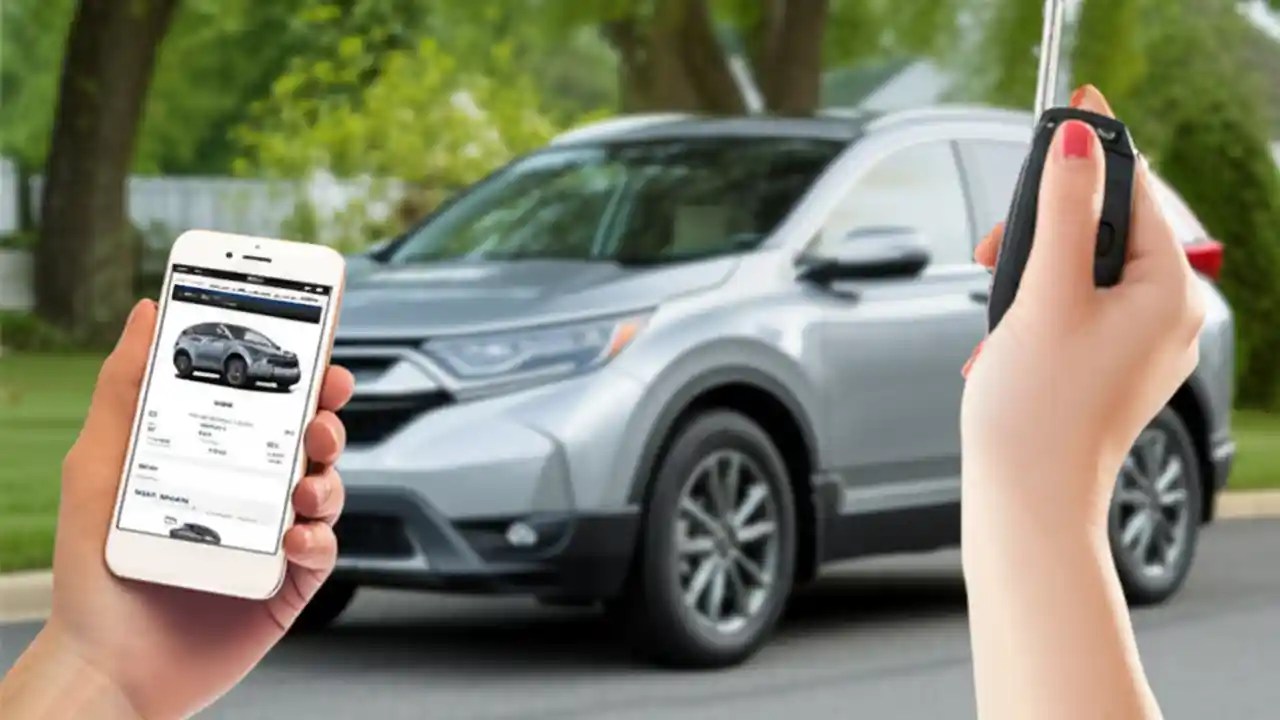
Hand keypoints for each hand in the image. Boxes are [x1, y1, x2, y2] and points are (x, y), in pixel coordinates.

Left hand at [21, 299, 354, 717]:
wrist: (105, 661)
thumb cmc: (94, 566)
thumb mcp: (99, 463)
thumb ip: (125, 385)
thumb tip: (146, 312)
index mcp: (218, 460)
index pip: (271, 406)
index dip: (304, 376)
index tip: (321, 354)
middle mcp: (253, 494)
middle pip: (312, 442)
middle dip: (328, 421)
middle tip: (320, 418)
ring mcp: (273, 538)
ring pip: (327, 492)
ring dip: (327, 480)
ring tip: (303, 487)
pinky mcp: (288, 584)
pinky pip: (322, 553)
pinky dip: (317, 539)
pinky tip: (292, 538)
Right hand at [961, 87, 1204, 528]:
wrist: (1027, 502)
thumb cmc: (1039, 411)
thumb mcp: (1044, 294)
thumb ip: (1060, 209)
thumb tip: (1076, 139)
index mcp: (1168, 291)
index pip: (1134, 192)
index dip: (1092, 152)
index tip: (1065, 111)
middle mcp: (1165, 315)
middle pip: (1102, 230)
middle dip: (1041, 234)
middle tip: (993, 252)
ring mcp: (1139, 345)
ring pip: (1081, 271)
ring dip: (1029, 277)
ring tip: (998, 317)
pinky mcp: (1109, 367)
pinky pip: (1073, 311)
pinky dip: (1033, 312)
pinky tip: (1006, 342)